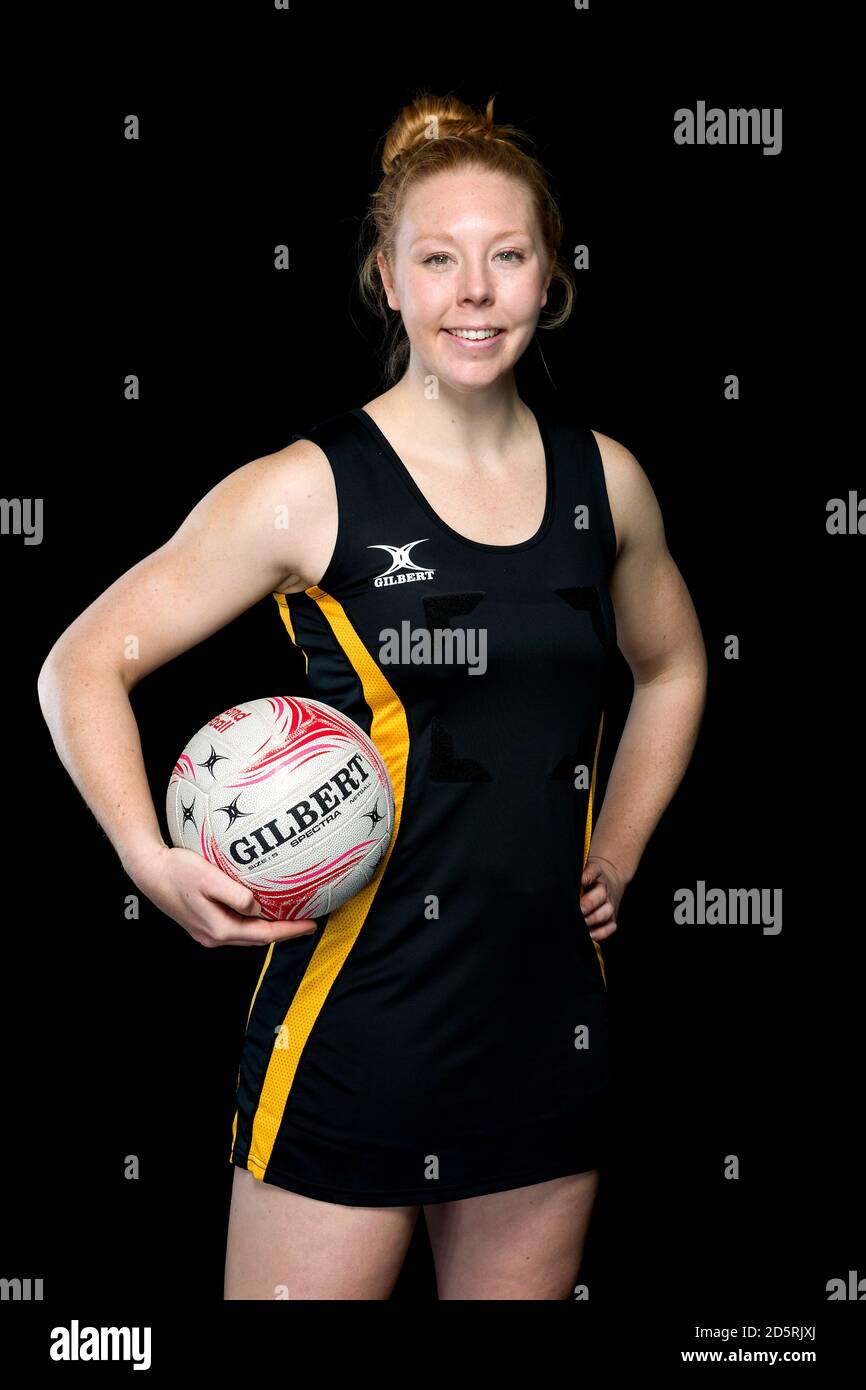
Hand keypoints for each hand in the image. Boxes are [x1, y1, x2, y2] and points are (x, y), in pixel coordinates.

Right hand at [125, 842, 318, 947]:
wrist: (149, 871)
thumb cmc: (178, 870)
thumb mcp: (208, 878)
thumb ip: (235, 894)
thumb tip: (258, 907)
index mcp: (220, 929)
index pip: (264, 934)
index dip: (290, 931)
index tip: (311, 925)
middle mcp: (214, 936)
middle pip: (258, 938)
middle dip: (284, 932)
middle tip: (307, 922)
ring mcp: (207, 932)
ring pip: (246, 934)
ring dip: (268, 927)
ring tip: (289, 916)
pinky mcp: (202, 922)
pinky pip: (235, 925)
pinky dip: (252, 921)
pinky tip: (260, 908)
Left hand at [579, 854, 626, 941]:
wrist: (610, 882)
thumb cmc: (590, 878)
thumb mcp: (586, 869)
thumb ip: (580, 873)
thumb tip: (574, 880)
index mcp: (598, 875)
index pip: (593, 872)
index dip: (588, 876)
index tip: (581, 882)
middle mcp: (605, 892)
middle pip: (600, 896)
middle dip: (588, 904)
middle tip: (577, 909)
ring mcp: (610, 907)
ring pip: (606, 913)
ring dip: (593, 919)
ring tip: (580, 923)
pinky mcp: (612, 920)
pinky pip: (610, 928)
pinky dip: (600, 933)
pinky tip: (588, 935)